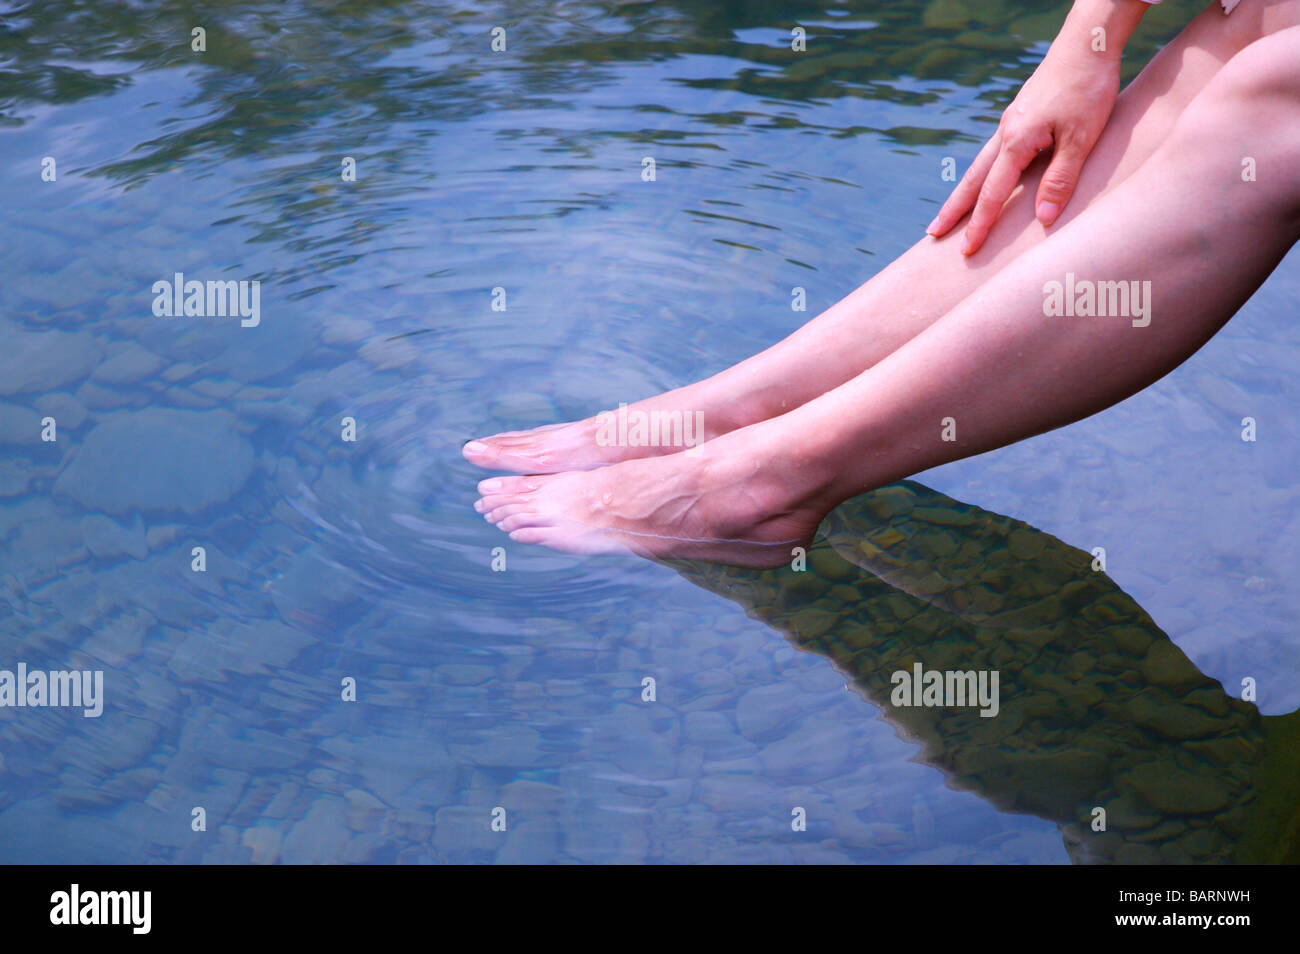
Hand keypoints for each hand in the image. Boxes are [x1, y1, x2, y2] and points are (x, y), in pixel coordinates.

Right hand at [928, 43, 1121, 254]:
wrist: (1087, 43)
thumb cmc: (1088, 88)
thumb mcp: (1082, 138)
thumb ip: (1061, 179)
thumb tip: (1042, 219)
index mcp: (1016, 141)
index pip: (993, 194)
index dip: (980, 224)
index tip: (966, 250)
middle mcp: (1005, 133)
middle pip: (972, 180)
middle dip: (952, 210)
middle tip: (932, 235)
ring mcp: (1010, 123)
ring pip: (979, 166)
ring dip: (963, 192)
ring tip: (949, 214)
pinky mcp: (1020, 116)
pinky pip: (993, 153)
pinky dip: (981, 174)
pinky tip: (984, 181)